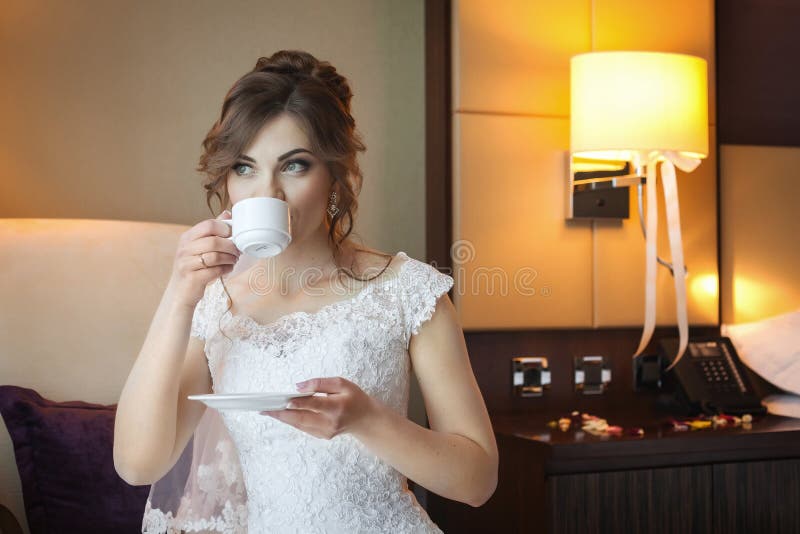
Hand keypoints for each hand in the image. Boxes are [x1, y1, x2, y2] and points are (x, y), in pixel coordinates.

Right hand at [167, 210, 240, 307]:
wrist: (180, 292)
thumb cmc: (193, 267)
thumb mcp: (198, 247)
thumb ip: (211, 231)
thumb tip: (227, 214)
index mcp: (187, 238)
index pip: (208, 225)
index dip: (225, 229)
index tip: (234, 236)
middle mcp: (184, 249)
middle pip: (214, 241)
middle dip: (231, 246)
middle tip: (238, 251)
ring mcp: (186, 264)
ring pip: (216, 256)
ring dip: (230, 258)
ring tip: (234, 260)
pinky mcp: (193, 278)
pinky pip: (215, 271)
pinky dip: (226, 269)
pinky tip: (228, 269)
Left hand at [260, 377, 380, 439]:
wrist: (365, 419)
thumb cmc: (354, 398)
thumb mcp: (342, 383)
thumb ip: (320, 383)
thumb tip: (298, 387)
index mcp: (337, 407)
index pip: (315, 404)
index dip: (299, 403)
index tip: (284, 400)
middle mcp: (330, 422)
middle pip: (302, 418)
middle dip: (281, 413)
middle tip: (264, 409)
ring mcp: (325, 431)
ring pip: (299, 425)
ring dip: (282, 418)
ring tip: (267, 411)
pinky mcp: (322, 436)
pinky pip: (303, 428)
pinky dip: (291, 421)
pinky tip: (281, 415)